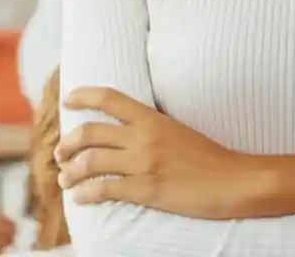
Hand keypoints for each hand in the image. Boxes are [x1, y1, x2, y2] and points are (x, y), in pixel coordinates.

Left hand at [57, 86, 260, 218]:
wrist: (234, 180)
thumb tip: (126, 133)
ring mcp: (144, 163)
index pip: (110, 98)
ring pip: (90, 162)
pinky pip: (104, 189)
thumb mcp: (178, 131)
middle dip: (68, 144)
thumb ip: (151, 128)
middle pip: (90, 132)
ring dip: (70, 172)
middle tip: (61, 154)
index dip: (83, 95)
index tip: (68, 99)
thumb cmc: (210, 158)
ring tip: (65, 180)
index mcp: (153, 118)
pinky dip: (85, 194)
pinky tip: (80, 199)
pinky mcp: (146, 189)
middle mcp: (144, 137)